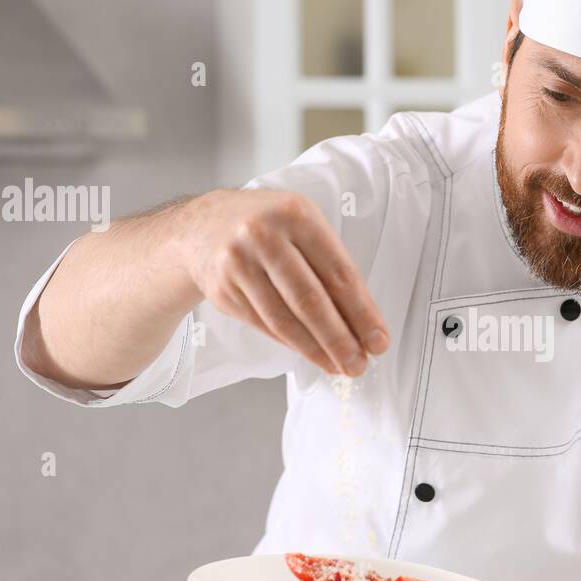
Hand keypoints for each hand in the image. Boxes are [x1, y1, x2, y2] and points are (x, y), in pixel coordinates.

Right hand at [177, 189, 389, 375]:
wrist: (201, 226)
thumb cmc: (266, 227)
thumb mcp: (301, 226)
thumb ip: (329, 265)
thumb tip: (361, 321)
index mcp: (296, 215)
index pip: (338, 273)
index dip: (362, 312)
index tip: (378, 339)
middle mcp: (264, 236)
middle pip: (310, 300)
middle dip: (340, 339)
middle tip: (359, 363)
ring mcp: (238, 264)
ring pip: (284, 320)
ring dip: (316, 349)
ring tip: (339, 366)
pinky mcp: (223, 290)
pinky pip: (265, 325)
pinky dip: (292, 344)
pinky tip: (311, 353)